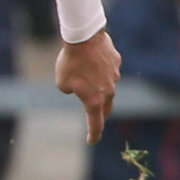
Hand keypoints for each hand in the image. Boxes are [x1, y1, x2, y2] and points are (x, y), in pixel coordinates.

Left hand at [56, 29, 120, 144]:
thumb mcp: (62, 83)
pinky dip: (101, 70)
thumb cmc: (71, 63)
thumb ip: (71, 90)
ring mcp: (115, 76)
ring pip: (108, 86)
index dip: (94, 133)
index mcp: (95, 100)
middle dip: (101, 115)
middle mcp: (108, 91)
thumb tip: (80, 88)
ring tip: (88, 81)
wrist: (85, 38)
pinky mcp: (117, 62)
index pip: (96, 123)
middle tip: (97, 119)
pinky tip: (92, 62)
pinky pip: (108, 69)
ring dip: (99, 87)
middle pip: (106, 107)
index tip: (92, 140)